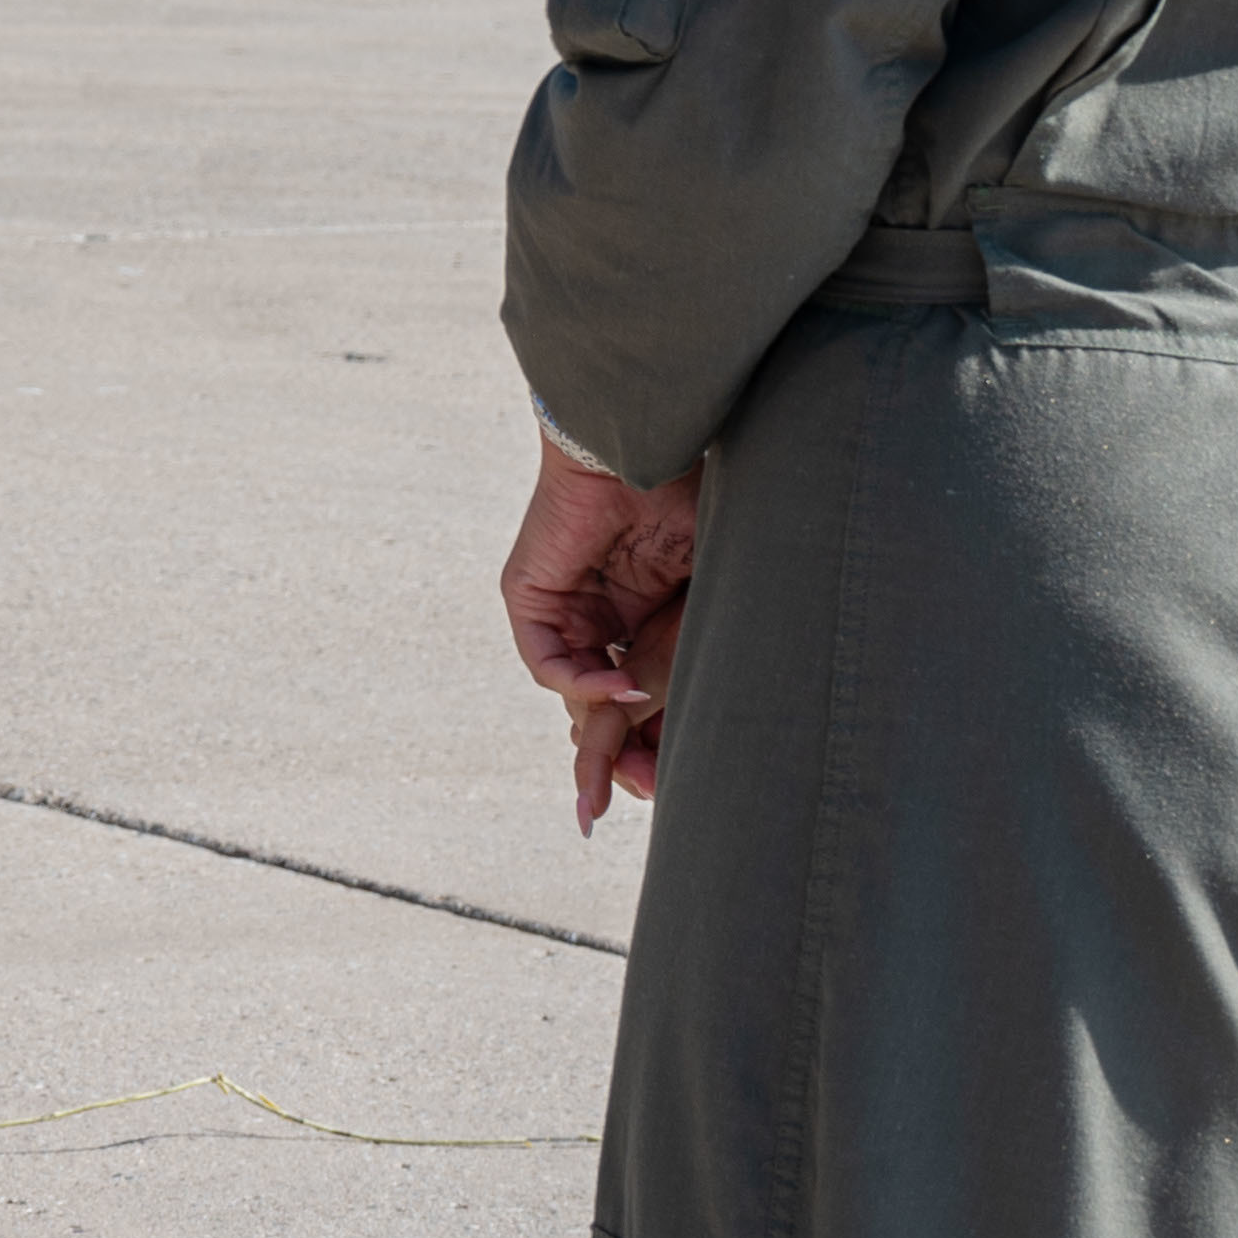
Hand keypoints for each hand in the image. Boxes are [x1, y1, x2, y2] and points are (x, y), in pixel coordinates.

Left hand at [504, 446, 701, 828]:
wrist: (653, 444)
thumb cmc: (698, 504)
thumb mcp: (708, 599)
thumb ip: (691, 658)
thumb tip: (709, 723)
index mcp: (640, 621)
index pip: (636, 701)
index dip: (653, 745)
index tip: (674, 786)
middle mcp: (597, 622)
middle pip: (598, 712)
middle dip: (618, 762)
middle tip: (648, 793)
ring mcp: (561, 611)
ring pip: (572, 697)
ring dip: (603, 733)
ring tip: (639, 762)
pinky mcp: (528, 597)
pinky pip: (547, 663)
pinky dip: (583, 684)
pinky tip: (625, 689)